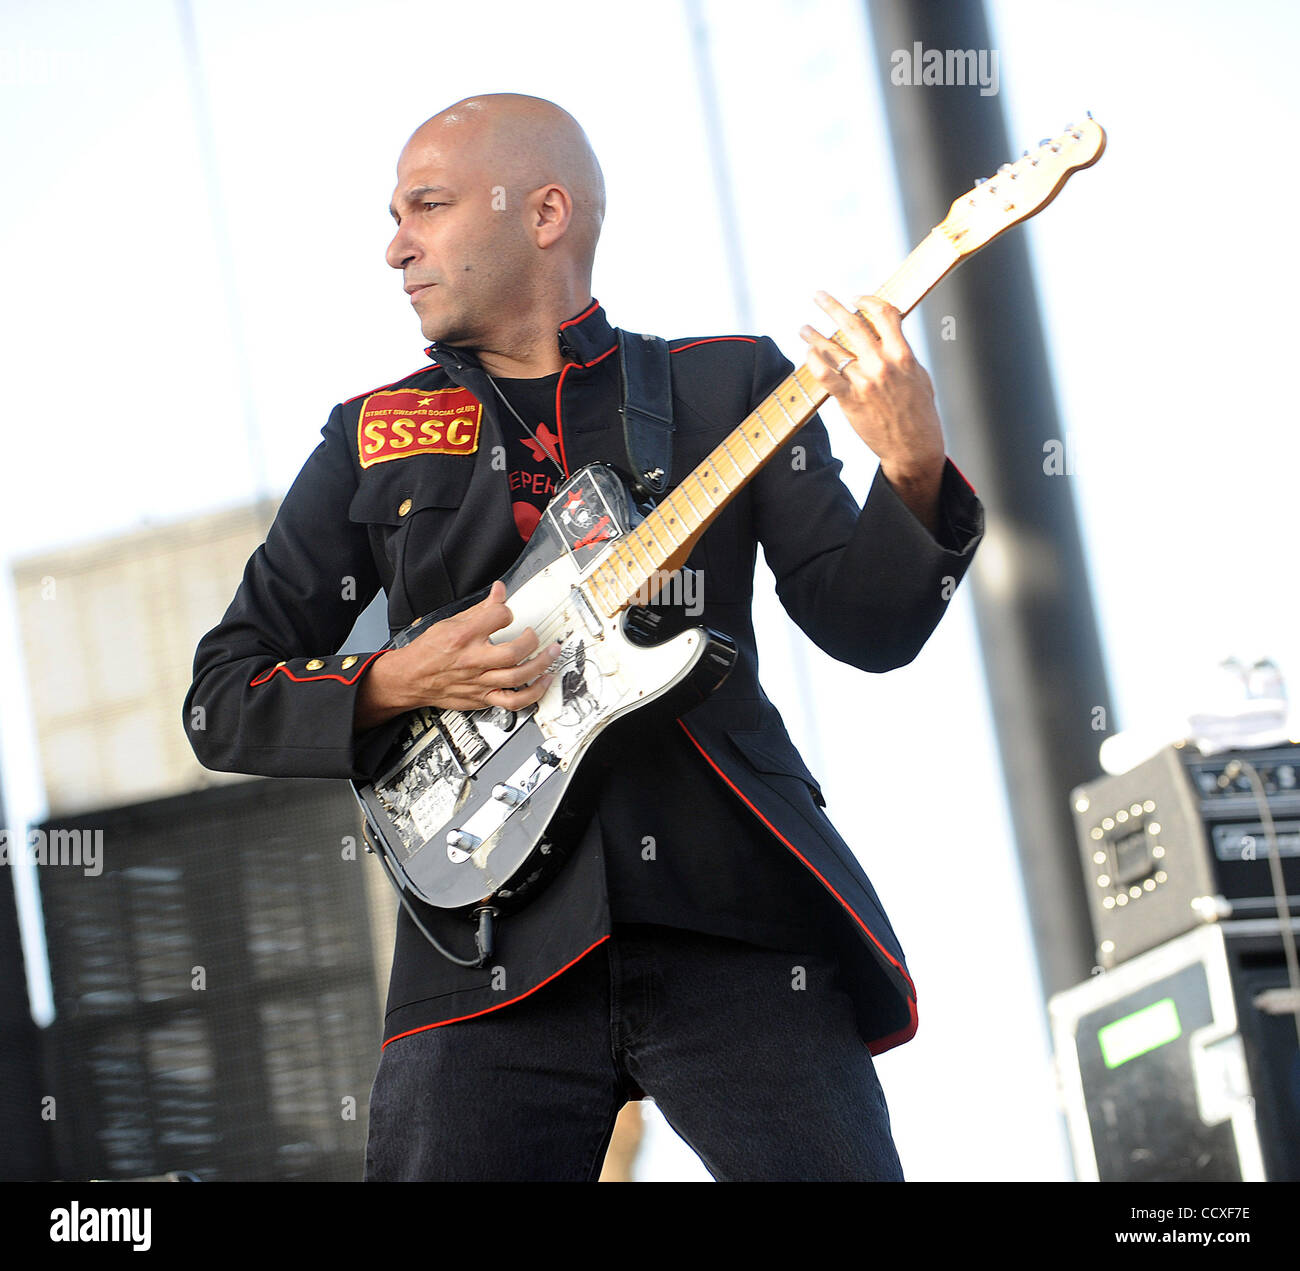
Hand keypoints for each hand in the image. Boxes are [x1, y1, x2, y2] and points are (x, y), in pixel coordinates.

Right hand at [355, 580, 558, 729]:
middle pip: (513, 651)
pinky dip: (533, 693)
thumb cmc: (428, 652)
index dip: (507, 612)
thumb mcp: (450, 622)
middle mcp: (472, 660)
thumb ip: (480, 609)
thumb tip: (499, 591)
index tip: (508, 614)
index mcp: (463, 637)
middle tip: (536, 635)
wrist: (410, 678)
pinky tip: (543, 681)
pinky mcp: (482, 698)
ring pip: (517, 676)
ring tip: (552, 654)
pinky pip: (513, 701)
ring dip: (541, 664)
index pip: (499, 617)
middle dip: (532, 640)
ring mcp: (479, 682)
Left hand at [800, 293, 945, 527]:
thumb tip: (890, 335)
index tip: (856, 298)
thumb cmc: (919, 412)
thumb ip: (902, 354)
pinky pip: (826, 376)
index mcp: (903, 355)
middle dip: (832, 307)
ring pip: (834, 349)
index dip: (868, 301)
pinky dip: (814, 362)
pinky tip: (807, 354)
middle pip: (853, 325)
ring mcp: (865, 382)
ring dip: (815, 335)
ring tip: (803, 328)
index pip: (885, 314)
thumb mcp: (918, 376)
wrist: (914, 447)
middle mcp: (883, 364)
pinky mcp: (851, 400)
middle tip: (818, 295)